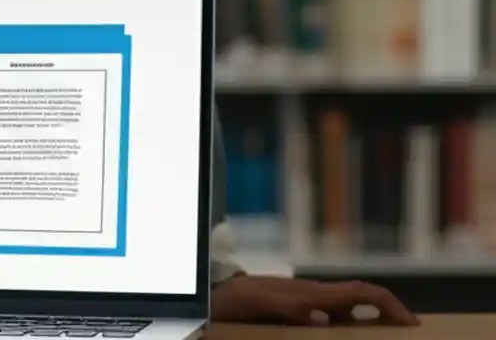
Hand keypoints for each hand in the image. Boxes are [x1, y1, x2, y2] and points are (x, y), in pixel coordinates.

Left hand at [211, 275, 416, 325]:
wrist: (215, 293)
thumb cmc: (240, 300)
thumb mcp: (267, 306)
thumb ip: (294, 310)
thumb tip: (322, 319)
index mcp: (315, 293)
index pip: (364, 292)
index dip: (391, 305)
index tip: (412, 323)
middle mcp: (315, 295)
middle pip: (362, 301)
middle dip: (386, 315)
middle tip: (404, 335)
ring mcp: (305, 302)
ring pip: (347, 311)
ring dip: (367, 324)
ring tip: (380, 339)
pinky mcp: (295, 310)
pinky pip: (329, 319)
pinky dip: (343, 329)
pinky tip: (339, 338)